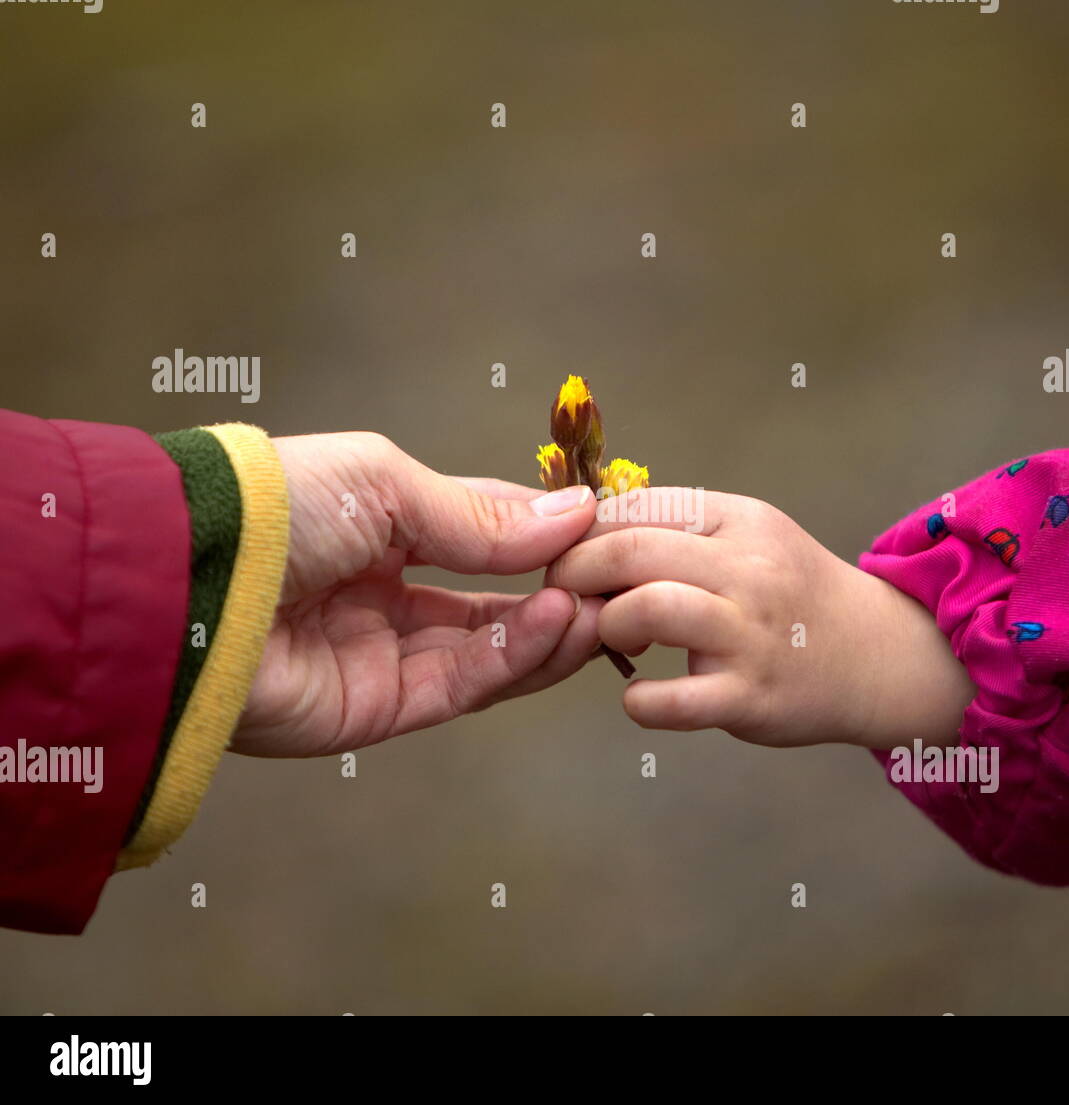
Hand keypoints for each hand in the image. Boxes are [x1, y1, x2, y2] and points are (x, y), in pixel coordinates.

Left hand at [234, 432, 603, 756]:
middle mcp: (386, 592)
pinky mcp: (379, 710)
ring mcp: (383, 654)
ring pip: (487, 650)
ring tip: (596, 604)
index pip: (482, 531)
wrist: (192, 584)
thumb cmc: (281, 508)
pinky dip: (514, 657)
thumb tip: (576, 513)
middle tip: (614, 579)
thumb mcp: (387, 485)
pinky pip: (462, 685)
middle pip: (491, 601)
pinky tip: (555, 623)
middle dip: (553, 589)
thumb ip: (481, 516)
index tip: (603, 529)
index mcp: (380, 527)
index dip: (542, 532)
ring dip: (547, 628)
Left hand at [545, 488, 972, 748]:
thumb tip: (583, 533)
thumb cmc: (792, 595)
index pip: (634, 506)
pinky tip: (640, 696)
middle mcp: (748, 568)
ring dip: (605, 626)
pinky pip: (672, 700)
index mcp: (738, 520)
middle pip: (627, 551)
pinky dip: (639, 701)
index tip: (562, 554)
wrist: (879, 656)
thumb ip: (677, 531)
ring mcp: (751, 634)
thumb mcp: (748, 538)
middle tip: (562, 596)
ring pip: (646, 609)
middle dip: (572, 573)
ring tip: (612, 639)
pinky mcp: (752, 696)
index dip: (580, 530)